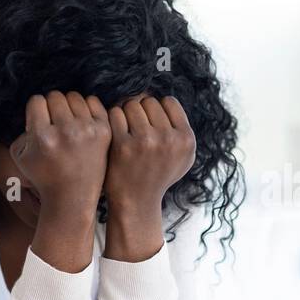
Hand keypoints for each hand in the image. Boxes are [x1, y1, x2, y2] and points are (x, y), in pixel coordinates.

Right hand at [10, 91, 109, 211]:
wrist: (72, 196)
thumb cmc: (44, 176)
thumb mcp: (20, 156)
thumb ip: (23, 129)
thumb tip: (37, 110)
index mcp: (43, 136)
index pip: (37, 100)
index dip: (36, 110)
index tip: (39, 121)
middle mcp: (65, 131)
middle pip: (55, 96)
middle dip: (52, 107)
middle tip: (54, 122)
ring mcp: (87, 130)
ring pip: (74, 97)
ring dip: (68, 107)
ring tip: (68, 122)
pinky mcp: (103, 131)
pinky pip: (93, 102)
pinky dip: (86, 108)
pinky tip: (82, 121)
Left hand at [102, 94, 196, 261]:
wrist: (136, 201)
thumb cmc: (158, 175)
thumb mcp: (183, 157)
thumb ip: (181, 129)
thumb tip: (166, 99)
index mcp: (186, 140)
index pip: (169, 102)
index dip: (158, 109)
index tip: (151, 120)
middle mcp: (168, 139)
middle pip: (149, 101)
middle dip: (141, 110)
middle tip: (136, 125)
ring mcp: (145, 141)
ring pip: (131, 104)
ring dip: (126, 113)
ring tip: (126, 128)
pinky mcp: (122, 145)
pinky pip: (116, 114)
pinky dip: (113, 120)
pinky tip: (115, 132)